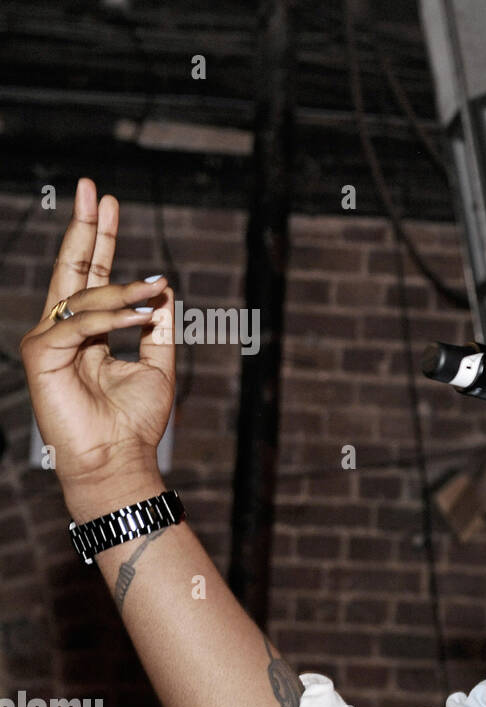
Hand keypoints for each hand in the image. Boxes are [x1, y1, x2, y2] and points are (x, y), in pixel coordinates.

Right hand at [19, 178, 174, 518]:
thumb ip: (159, 326)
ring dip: (125, 288)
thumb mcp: (158, 364)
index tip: (108, 201)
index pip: (92, 274)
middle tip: (95, 190)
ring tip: (157, 286)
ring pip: (85, 296)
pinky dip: (112, 318)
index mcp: (90, 331)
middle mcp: (64, 330)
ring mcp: (48, 341)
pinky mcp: (41, 355)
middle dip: (86, 228)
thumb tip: (164, 285)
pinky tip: (141, 315)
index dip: (101, 238)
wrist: (119, 458)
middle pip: (73, 268)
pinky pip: (79, 324)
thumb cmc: (135, 420)